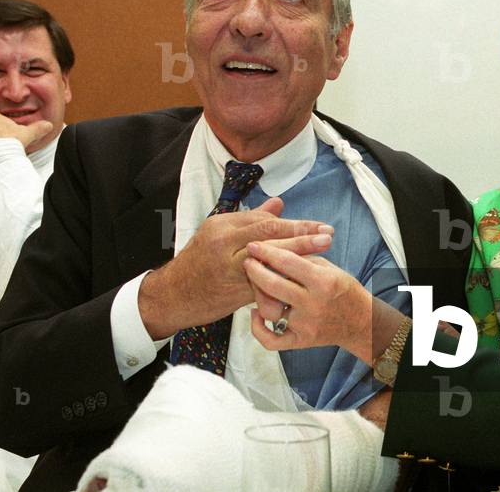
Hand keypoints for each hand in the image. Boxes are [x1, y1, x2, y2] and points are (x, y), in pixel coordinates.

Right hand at [138, 198, 334, 340]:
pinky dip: (282, 281)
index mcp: (222, 225)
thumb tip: (278, 203)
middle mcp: (224, 243)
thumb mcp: (219, 234)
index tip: (317, 225)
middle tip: (327, 235)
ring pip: (269, 258)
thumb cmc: (199, 263)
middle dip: (302, 234)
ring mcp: (228, 267)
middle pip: (269, 234)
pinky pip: (263, 284)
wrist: (172, 295)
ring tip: (322, 252)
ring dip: (298, 255)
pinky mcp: (232, 290)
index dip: (293, 223)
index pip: (264, 220)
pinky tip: (301, 280)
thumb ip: (251, 220)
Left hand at [243, 241, 375, 362]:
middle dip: (255, 271)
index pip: (288, 262)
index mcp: (323, 281)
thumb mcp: (329, 267)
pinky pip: (270, 340)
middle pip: (273, 286)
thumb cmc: (344, 290)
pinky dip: (258, 328)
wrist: (360, 322)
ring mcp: (306, 326)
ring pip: (269, 311)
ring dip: (255, 295)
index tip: (253, 244)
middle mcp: (313, 304)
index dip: (267, 251)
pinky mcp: (300, 342)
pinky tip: (256, 313)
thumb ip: (302, 258)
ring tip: (254, 284)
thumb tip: (273, 248)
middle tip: (247, 261)